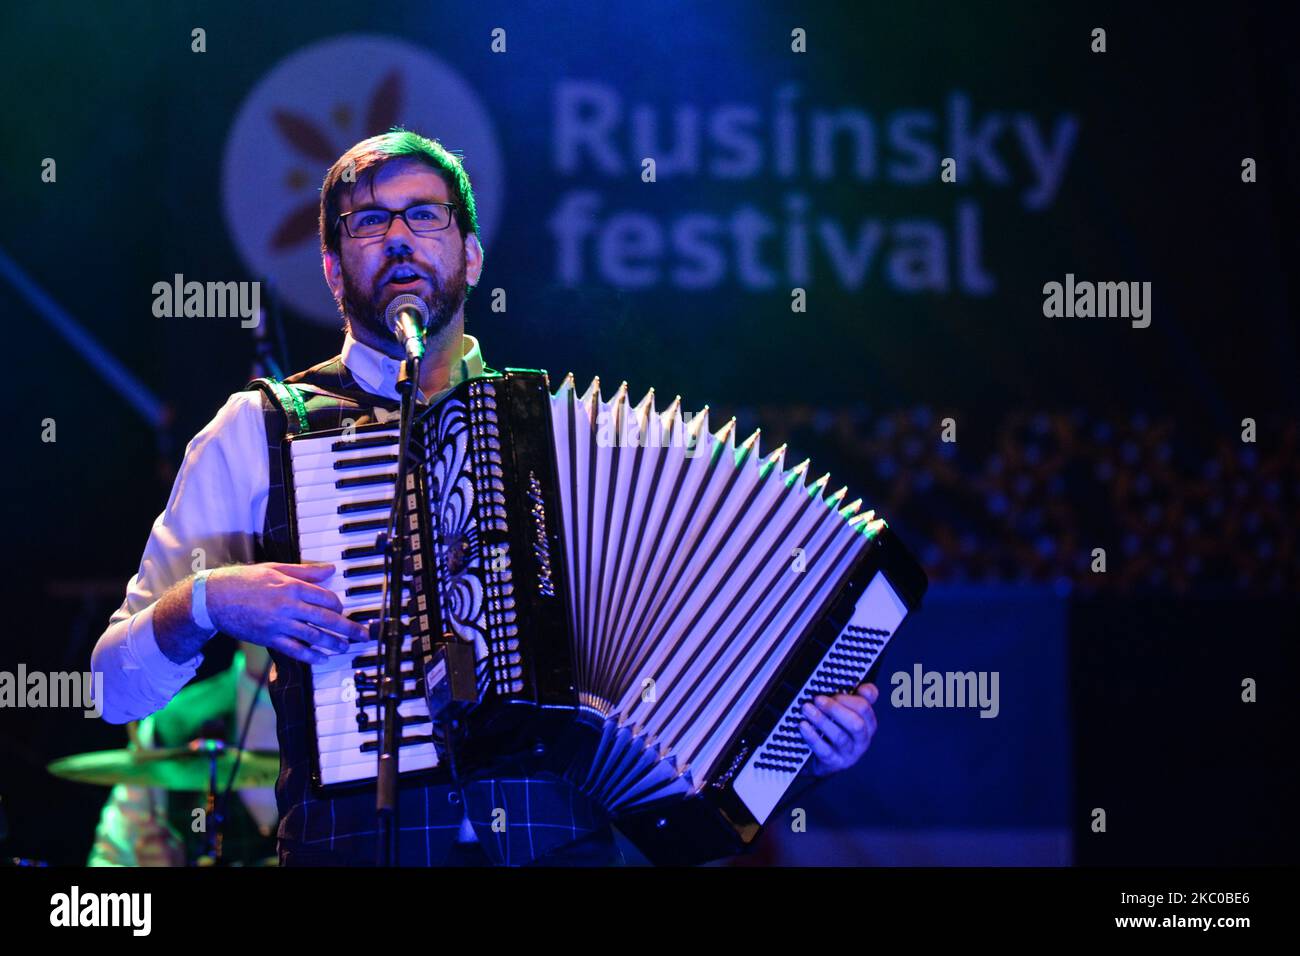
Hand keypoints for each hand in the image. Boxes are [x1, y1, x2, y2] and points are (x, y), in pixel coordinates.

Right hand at [206, 562, 367, 664]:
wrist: (214, 598)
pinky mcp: (269, 638)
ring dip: (333, 643)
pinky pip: (295, 650)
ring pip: (314, 636)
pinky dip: (311, 655)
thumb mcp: (276, 568)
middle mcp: (289, 606)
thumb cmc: (245, 580)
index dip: (339, 606)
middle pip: (326, 619)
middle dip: (348, 628)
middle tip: (363, 634)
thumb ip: (305, 571)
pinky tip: (323, 657)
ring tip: (346, 647)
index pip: (326, 598)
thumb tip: (330, 568)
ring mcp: (279, 624)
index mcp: (292, 586)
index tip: (343, 610)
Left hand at [799, 681, 879, 776]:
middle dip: (835, 709)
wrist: (827, 760)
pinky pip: (824, 750)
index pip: (864, 709)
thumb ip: (859, 699)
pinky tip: (803, 725)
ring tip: (806, 709)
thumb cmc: (839, 730)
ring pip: (839, 737)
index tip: (832, 692)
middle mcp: (862, 740)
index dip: (848, 698)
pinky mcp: (834, 763)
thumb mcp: (850, 714)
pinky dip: (813, 737)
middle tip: (818, 699)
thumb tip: (866, 688)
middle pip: (855, 724)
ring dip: (821, 720)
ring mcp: (849, 754)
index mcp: (868, 725)